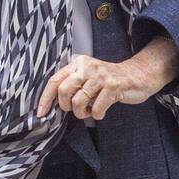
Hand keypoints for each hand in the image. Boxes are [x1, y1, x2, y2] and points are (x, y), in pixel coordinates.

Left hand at [37, 41, 178, 121]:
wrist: (137, 75)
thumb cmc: (108, 80)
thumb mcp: (88, 77)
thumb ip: (73, 85)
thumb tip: (52, 104)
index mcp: (78, 63)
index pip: (55, 80)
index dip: (45, 98)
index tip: (40, 112)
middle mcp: (87, 67)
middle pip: (64, 91)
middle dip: (66, 107)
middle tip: (75, 110)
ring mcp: (100, 76)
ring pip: (78, 102)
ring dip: (82, 113)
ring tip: (90, 110)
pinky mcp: (113, 86)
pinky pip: (96, 109)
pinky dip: (97, 115)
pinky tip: (102, 110)